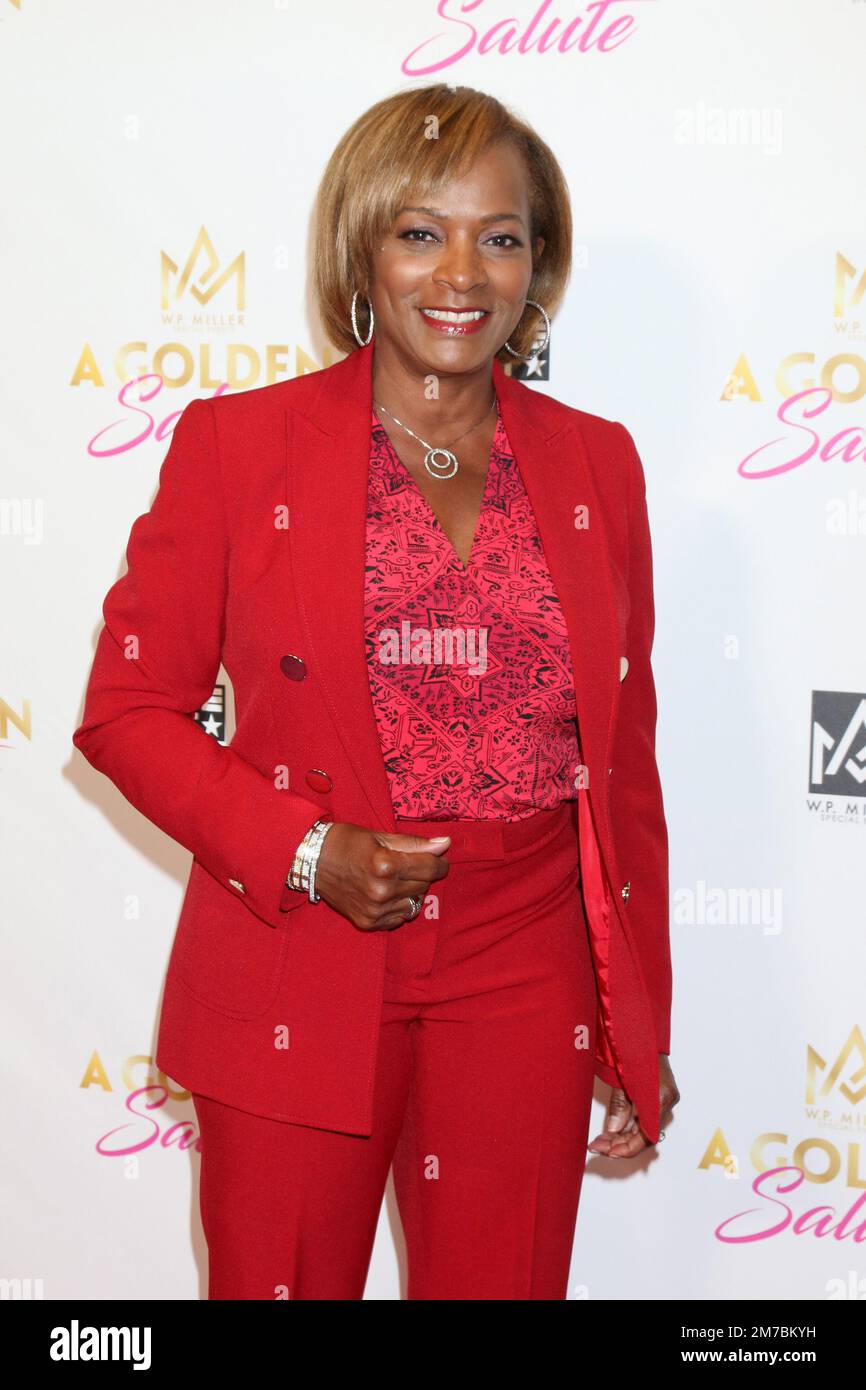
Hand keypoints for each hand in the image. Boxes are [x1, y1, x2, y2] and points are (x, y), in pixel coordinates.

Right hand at [313, 822, 451, 930]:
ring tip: (395, 879)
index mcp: (385, 865)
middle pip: (424, 885)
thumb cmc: (346, 842)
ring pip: (414, 903)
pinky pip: (399, 918)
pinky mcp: (368, 923)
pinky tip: (386, 893)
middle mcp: (381, 891)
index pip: (431, 867)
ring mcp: (374, 910)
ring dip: (411, 891)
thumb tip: (445, 844)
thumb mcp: (380, 836)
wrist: (311, 861)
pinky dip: (399, 906)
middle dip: (423, 873)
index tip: (437, 857)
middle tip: (407, 864)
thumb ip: (415, 844)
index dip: (439, 861)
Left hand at [587, 1054, 678, 1158]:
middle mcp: (666, 1101)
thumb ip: (619, 1106)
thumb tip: (612, 1131)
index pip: (647, 1135)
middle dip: (619, 1144)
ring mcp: (664, 1100)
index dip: (628, 1147)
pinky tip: (611, 1133)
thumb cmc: (634, 1047)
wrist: (644, 1031)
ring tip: (599, 1142)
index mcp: (661, 1096)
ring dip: (621, 1138)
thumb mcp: (622, 1078)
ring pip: (642, 1129)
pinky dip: (627, 1128)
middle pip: (644, 1135)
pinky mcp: (659, 1098)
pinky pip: (643, 1120)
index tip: (609, 1152)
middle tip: (597, 1147)